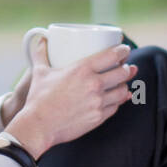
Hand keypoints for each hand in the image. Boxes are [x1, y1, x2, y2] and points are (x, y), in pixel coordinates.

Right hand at [4, 37, 136, 159]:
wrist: (39, 126)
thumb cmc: (38, 98)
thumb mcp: (39, 72)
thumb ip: (41, 54)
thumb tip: (41, 39)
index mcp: (82, 69)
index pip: (112, 55)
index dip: (122, 50)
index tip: (124, 49)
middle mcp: (94, 85)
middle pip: (123, 72)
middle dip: (127, 68)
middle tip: (126, 66)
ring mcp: (98, 102)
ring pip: (123, 91)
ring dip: (125, 85)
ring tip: (122, 82)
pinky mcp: (98, 118)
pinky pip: (115, 107)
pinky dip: (118, 101)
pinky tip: (118, 98)